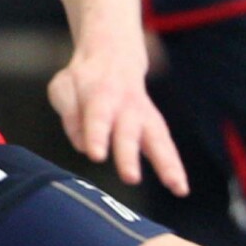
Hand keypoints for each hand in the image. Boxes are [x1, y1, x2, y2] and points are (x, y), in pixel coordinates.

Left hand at [48, 43, 187, 194]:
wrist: (112, 57)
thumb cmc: (82, 80)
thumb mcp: (64, 87)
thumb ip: (70, 115)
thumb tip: (84, 146)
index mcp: (99, 96)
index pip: (97, 118)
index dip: (97, 136)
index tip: (96, 155)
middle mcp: (126, 108)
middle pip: (128, 133)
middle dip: (129, 156)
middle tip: (130, 179)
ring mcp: (144, 116)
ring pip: (157, 140)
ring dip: (166, 165)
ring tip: (177, 187)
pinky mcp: (155, 126)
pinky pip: (167, 147)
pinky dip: (175, 167)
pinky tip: (181, 188)